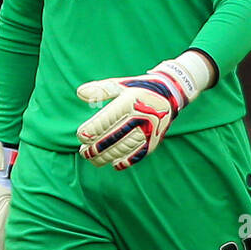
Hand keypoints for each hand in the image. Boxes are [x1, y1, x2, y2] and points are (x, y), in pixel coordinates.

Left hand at [75, 60, 199, 169]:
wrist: (170, 93)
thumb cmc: (137, 88)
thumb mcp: (120, 84)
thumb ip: (100, 90)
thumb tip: (80, 93)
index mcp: (130, 101)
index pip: (107, 119)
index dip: (92, 129)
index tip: (81, 136)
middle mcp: (142, 116)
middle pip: (114, 137)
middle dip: (96, 147)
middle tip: (83, 152)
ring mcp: (150, 129)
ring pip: (125, 147)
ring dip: (107, 156)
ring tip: (93, 160)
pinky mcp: (155, 139)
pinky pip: (140, 153)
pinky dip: (127, 161)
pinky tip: (115, 165)